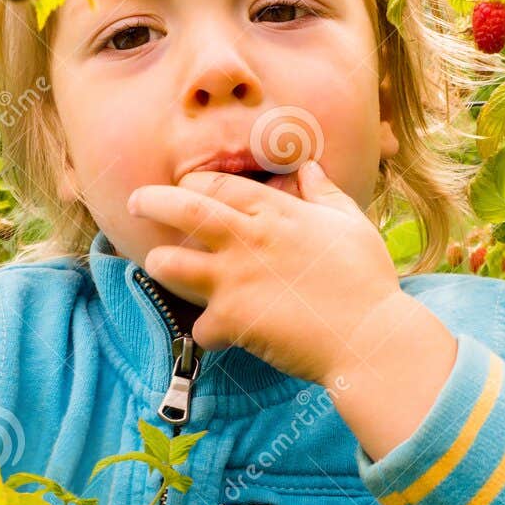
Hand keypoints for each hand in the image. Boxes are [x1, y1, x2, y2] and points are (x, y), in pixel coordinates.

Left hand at [125, 160, 411, 385]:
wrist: (370, 337)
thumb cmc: (366, 279)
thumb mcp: (350, 223)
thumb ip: (324, 193)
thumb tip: (310, 167)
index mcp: (275, 212)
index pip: (217, 184)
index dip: (193, 183)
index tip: (185, 187)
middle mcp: (247, 239)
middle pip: (180, 210)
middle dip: (150, 202)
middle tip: (135, 203)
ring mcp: (234, 280)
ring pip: (168, 265)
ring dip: (161, 267)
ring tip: (161, 268)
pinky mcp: (232, 321)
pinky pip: (199, 327)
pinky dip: (208, 333)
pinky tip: (221, 335)